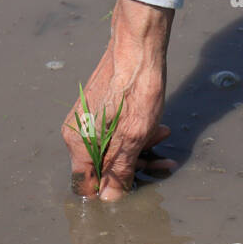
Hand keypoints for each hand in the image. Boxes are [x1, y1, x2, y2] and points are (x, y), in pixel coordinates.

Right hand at [63, 0, 176, 200]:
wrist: (139, 44)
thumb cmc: (136, 89)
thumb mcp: (133, 136)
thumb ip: (119, 169)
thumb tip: (109, 198)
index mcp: (78, 143)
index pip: (85, 184)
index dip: (109, 190)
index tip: (133, 187)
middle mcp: (77, 131)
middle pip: (103, 165)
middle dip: (136, 165)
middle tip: (163, 161)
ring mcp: (89, 117)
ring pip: (114, 146)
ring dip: (141, 147)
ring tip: (165, 135)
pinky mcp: (102, 105)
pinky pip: (117, 128)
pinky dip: (138, 131)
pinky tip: (160, 125)